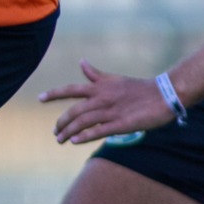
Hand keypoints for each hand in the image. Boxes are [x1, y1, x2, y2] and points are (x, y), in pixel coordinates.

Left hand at [41, 61, 177, 143]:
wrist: (163, 95)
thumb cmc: (138, 88)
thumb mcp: (114, 79)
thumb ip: (96, 74)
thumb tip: (81, 62)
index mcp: (100, 87)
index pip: (71, 89)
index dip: (54, 94)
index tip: (39, 98)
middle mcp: (102, 98)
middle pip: (74, 111)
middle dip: (61, 123)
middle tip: (55, 133)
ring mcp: (111, 111)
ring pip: (83, 122)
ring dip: (69, 132)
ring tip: (61, 140)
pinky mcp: (121, 124)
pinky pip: (98, 131)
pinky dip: (85, 136)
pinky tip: (75, 142)